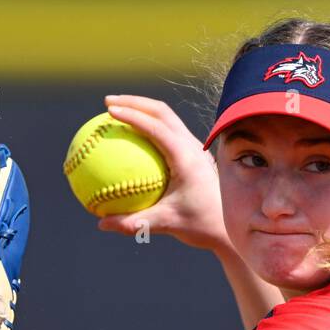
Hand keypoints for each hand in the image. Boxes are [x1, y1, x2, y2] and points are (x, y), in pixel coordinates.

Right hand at [98, 95, 232, 252]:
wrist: (227, 227)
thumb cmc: (199, 225)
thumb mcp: (165, 225)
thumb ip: (133, 224)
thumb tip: (101, 224)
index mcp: (186, 157)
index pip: (157, 127)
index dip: (132, 115)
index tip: (109, 110)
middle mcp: (192, 147)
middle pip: (161, 111)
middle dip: (133, 102)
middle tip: (108, 102)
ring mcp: (195, 147)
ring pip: (167, 118)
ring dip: (142, 110)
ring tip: (117, 111)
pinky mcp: (193, 153)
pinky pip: (168, 132)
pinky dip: (148, 127)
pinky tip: (130, 139)